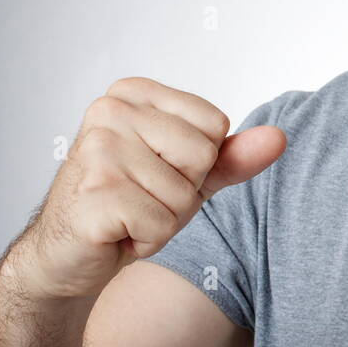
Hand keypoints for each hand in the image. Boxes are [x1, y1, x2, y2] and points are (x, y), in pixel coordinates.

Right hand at [14, 77, 286, 300]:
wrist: (68, 254)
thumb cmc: (130, 204)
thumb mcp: (190, 174)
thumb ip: (233, 154)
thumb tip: (279, 137)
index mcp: (133, 92)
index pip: (214, 125)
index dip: (198, 163)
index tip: (158, 173)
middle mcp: (110, 110)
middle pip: (203, 155)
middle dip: (183, 192)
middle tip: (142, 199)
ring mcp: (97, 149)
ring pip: (183, 195)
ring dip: (163, 219)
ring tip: (128, 215)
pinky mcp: (94, 192)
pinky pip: (161, 223)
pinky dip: (147, 240)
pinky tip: (117, 232)